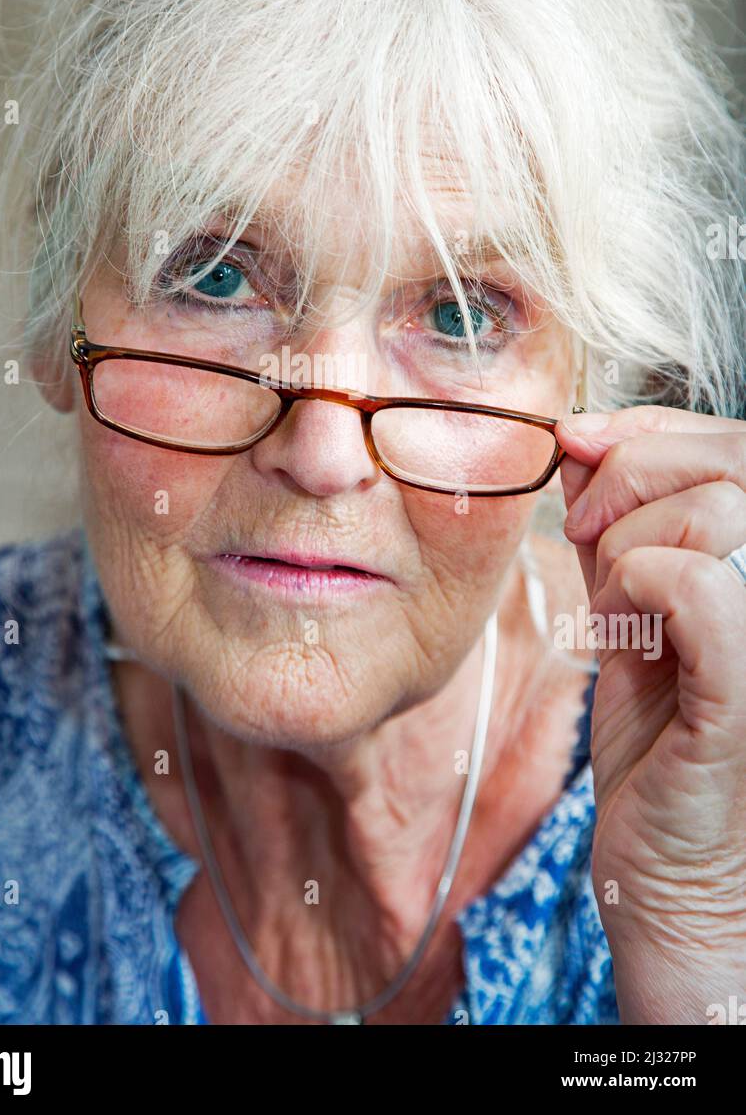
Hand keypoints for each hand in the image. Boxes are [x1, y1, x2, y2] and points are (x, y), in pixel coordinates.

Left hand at [555, 404, 745, 1024]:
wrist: (675, 881)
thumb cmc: (663, 750)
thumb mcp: (637, 616)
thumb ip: (622, 531)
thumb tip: (582, 440)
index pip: (741, 447)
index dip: (656, 429)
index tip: (580, 442)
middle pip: (735, 465)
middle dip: (632, 473)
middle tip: (584, 532)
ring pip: (717, 515)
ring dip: (628, 542)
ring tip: (611, 605)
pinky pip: (702, 589)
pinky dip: (642, 580)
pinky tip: (622, 622)